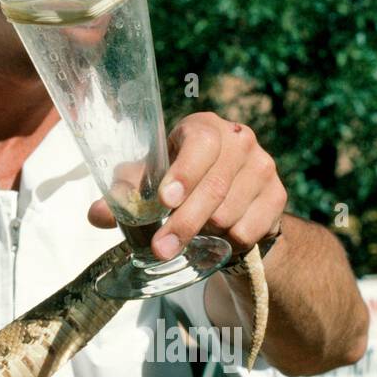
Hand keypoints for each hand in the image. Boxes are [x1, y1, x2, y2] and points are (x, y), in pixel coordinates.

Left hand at [87, 112, 286, 261]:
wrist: (230, 200)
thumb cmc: (180, 182)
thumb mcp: (151, 181)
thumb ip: (124, 193)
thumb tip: (97, 214)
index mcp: (204, 127)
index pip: (200, 143)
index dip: (184, 173)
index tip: (165, 200)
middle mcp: (239, 140)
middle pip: (214, 187)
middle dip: (184, 223)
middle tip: (161, 249)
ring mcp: (263, 166)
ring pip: (230, 213)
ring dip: (206, 234)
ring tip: (193, 233)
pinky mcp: (278, 195)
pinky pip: (249, 230)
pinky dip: (228, 241)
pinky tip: (218, 235)